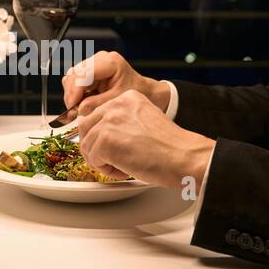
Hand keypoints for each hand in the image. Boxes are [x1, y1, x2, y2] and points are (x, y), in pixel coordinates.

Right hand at [61, 50, 170, 115]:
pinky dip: (74, 93)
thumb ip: (98, 104)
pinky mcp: (87, 70)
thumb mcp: (117, 99)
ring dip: (71, 94)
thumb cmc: (134, 92)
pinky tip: (80, 103)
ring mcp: (92, 62)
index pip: (84, 73)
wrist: (141, 89)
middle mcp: (99, 59)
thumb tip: (79, 109)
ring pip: (71, 77)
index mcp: (110, 62)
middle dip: (72, 94)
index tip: (72, 106)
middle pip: (75, 75)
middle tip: (73, 112)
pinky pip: (73, 80)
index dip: (75, 90)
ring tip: (78, 109)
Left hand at [77, 89, 215, 189]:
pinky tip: (125, 170)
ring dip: (102, 161)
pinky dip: (106, 170)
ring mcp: (109, 120)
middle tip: (114, 161)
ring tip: (124, 166)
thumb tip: (98, 137)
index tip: (116, 148)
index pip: (96, 116)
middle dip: (96, 149)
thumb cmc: (169, 148)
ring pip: (87, 146)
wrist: (183, 157)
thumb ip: (121, 123)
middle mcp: (116, 104)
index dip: (101, 137)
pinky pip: (93, 160)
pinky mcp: (105, 140)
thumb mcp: (143, 123)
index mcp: (127, 98)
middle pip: (86, 129)